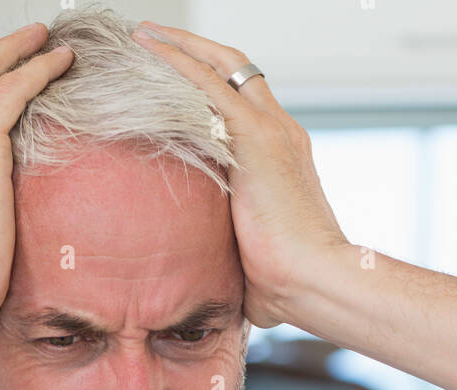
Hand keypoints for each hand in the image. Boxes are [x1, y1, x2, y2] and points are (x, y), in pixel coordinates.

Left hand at [132, 21, 348, 327]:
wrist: (315, 282)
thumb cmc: (287, 286)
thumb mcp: (248, 256)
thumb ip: (227, 247)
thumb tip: (199, 277)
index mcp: (281, 157)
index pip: (244, 102)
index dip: (208, 84)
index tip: (173, 80)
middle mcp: (281, 132)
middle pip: (235, 71)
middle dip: (192, 50)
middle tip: (149, 41)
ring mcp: (272, 130)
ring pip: (222, 67)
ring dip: (180, 48)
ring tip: (141, 37)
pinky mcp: (258, 138)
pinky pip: (210, 86)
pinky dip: (179, 64)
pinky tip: (150, 53)